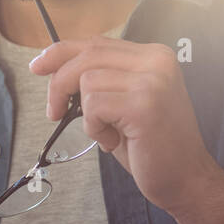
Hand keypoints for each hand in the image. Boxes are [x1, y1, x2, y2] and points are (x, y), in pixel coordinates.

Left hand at [28, 36, 221, 215]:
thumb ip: (103, 78)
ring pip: (87, 81)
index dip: (61, 52)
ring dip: (86, 115)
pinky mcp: (143, 105)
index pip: (96, 43)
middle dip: (59, 83)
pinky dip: (94, 128)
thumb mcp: (124, 101)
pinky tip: (113, 142)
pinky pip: (93, 106)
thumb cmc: (151, 145)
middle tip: (54, 112)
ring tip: (108, 134)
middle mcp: (157, 61)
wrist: (186, 180)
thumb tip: (53, 66)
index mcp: (154, 56)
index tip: (37, 65)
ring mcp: (153, 81)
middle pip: (87, 56)